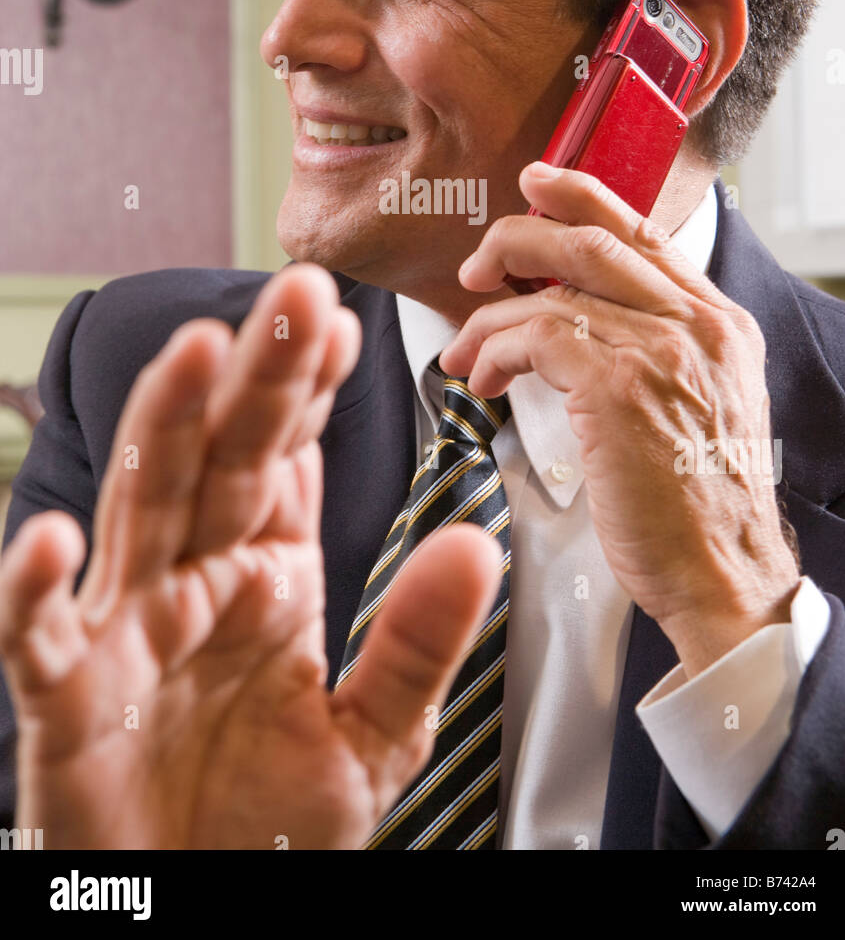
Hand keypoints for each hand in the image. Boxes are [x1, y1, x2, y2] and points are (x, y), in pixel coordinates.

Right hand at [0, 264, 501, 848]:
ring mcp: (129, 630)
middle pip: (221, 458)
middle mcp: (196, 583)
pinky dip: (38, 590)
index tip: (346, 320)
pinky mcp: (69, 699)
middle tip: (295, 293)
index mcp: (267, 576)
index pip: (286, 459)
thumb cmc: (269, 824)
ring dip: (162, 430)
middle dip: (255, 375)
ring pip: (143, 510)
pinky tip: (56, 536)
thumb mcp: (373, 735)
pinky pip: (46, 638)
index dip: (310, 391)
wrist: (202, 907)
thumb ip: (418, 640)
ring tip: (195, 353)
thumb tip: (473, 543)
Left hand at [439, 165, 799, 676]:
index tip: (537, 185)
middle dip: (522, 235)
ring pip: (554, 287)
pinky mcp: (618, 385)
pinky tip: (482, 377)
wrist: (723, 573)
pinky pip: (534, 335)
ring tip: (466, 347)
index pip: (643, 233)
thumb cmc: (698, 504)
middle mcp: (696, 322)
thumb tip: (576, 318)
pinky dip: (495, 348)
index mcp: (717, 321)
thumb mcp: (699, 404)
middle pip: (593, 239)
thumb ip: (654, 349)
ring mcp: (660, 349)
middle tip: (478, 262)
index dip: (582, 200)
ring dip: (491, 312)